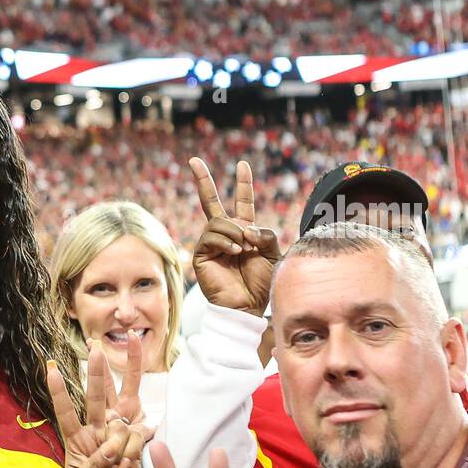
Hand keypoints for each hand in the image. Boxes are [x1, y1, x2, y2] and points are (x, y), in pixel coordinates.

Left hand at [47, 332, 153, 467]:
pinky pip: (138, 438)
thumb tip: (112, 446)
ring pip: (124, 412)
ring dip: (122, 436)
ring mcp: (118, 438)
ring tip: (117, 467)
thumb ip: (91, 466)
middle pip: (98, 397)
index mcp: (76, 441)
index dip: (59, 391)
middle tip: (96, 344)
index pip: (66, 411)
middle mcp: (97, 433)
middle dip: (98, 372)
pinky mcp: (136, 447)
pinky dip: (133, 453)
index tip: (50, 368)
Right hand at [189, 158, 280, 316]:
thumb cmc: (262, 284)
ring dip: (235, 232)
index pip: (242, 202)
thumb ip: (266, 234)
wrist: (248, 307)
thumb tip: (246, 228)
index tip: (243, 165)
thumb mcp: (274, 254)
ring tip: (244, 249)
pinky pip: (210, 237)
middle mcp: (226, 235)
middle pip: (211, 202)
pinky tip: (236, 252)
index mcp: (245, 231)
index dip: (243, 184)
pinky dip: (226, 242)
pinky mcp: (201, 256)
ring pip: (219, 222)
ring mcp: (212, 244)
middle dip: (203, 180)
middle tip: (193, 160)